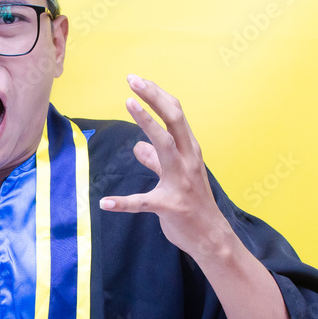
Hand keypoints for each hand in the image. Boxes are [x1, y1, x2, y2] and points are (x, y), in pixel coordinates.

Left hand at [99, 74, 234, 260]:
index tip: (137, 80)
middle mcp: (188, 161)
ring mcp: (181, 182)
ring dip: (147, 123)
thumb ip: (156, 161)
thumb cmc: (193, 204)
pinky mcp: (170, 206)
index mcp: (189, 151)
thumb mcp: (176, 177)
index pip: (175, 115)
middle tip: (132, 80)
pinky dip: (123, 203)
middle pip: (174, 120)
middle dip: (154, 97)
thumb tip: (138, 147)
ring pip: (164, 147)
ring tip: (128, 104)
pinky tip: (105, 203)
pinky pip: (143, 202)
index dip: (157, 95)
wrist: (212, 238)